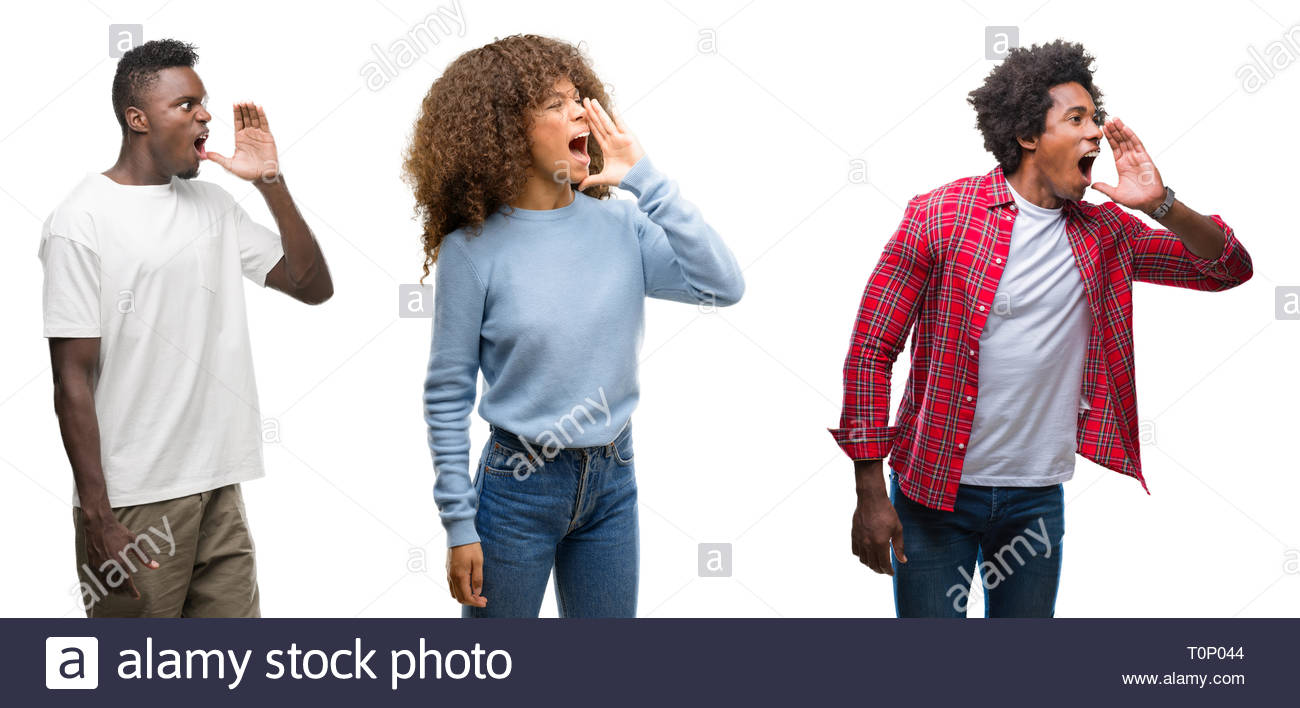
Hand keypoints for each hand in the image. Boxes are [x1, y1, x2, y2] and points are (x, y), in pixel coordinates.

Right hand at [83, 512, 157, 598]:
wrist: (99, 524)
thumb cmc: (118, 532)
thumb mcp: (135, 543)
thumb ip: (145, 557)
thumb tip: (155, 566)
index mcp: (120, 562)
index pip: (126, 583)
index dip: (132, 592)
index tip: (137, 596)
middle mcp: (108, 567)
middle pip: (116, 587)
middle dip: (124, 592)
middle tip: (131, 594)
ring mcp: (98, 566)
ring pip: (106, 585)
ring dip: (114, 590)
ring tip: (122, 591)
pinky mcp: (91, 564)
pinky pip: (98, 579)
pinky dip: (105, 584)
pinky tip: (110, 583)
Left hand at [205, 103, 280, 182]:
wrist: (262, 178)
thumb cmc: (247, 173)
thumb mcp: (230, 165)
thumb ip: (219, 158)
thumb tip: (206, 155)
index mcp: (240, 138)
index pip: (237, 122)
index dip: (236, 113)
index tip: (234, 104)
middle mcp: (249, 134)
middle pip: (246, 118)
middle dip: (244, 109)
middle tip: (242, 101)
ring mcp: (259, 135)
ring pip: (255, 119)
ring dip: (252, 110)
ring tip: (249, 102)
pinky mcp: (267, 137)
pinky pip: (264, 124)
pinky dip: (262, 116)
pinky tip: (259, 108)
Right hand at [446, 542, 485, 606]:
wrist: (459, 533)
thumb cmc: (470, 546)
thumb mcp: (478, 562)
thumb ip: (477, 579)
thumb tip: (477, 593)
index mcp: (460, 576)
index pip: (466, 597)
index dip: (476, 602)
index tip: (484, 602)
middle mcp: (452, 577)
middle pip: (459, 598)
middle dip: (471, 601)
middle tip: (482, 599)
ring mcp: (448, 573)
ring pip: (454, 593)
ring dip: (465, 597)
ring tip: (476, 594)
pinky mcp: (448, 569)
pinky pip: (451, 586)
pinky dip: (459, 590)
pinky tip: (468, 586)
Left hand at [577, 97, 644, 189]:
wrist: (638, 178)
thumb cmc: (624, 178)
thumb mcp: (604, 178)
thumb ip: (591, 180)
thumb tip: (580, 186)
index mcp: (606, 147)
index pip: (595, 131)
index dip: (588, 122)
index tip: (581, 112)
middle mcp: (612, 140)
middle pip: (599, 123)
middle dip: (591, 112)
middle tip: (583, 100)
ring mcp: (620, 138)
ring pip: (607, 122)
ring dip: (599, 111)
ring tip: (592, 101)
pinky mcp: (629, 137)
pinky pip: (621, 125)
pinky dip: (617, 116)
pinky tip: (612, 107)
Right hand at [850, 460, 905, 574]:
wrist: (871, 499)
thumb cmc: (887, 512)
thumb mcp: (897, 529)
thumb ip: (899, 546)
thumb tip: (902, 560)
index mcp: (880, 543)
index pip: (884, 564)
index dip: (888, 571)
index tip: (892, 572)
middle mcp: (868, 544)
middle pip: (873, 565)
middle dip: (880, 570)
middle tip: (885, 569)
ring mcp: (860, 540)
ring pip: (863, 560)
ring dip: (870, 564)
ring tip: (876, 562)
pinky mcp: (854, 535)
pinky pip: (855, 551)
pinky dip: (861, 555)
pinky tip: (867, 553)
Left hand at [1090, 117, 1165, 212]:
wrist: (1149, 202)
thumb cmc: (1135, 199)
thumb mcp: (1115, 193)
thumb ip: (1104, 188)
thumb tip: (1092, 185)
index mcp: (1121, 164)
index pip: (1113, 148)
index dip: (1108, 138)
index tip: (1102, 130)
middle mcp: (1129, 159)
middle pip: (1120, 141)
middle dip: (1113, 130)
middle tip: (1106, 120)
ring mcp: (1137, 157)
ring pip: (1127, 140)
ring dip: (1121, 129)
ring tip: (1114, 119)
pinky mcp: (1144, 158)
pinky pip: (1137, 145)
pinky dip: (1131, 136)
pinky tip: (1125, 128)